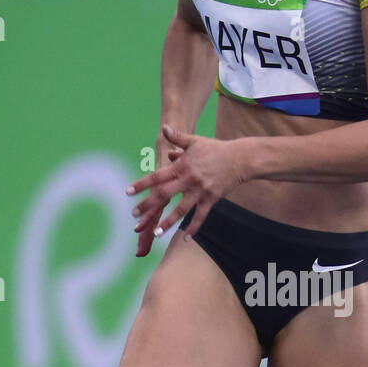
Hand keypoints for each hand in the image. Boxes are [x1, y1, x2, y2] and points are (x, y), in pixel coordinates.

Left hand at [126, 123, 246, 256]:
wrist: (240, 158)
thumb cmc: (215, 149)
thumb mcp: (195, 141)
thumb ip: (177, 138)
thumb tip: (164, 128)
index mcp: (182, 166)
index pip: (157, 176)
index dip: (142, 184)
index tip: (128, 192)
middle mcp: (189, 179)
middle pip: (165, 194)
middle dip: (148, 205)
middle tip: (134, 214)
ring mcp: (201, 190)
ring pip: (181, 209)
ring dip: (168, 222)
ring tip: (156, 233)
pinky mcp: (212, 199)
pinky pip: (201, 216)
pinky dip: (194, 228)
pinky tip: (186, 238)